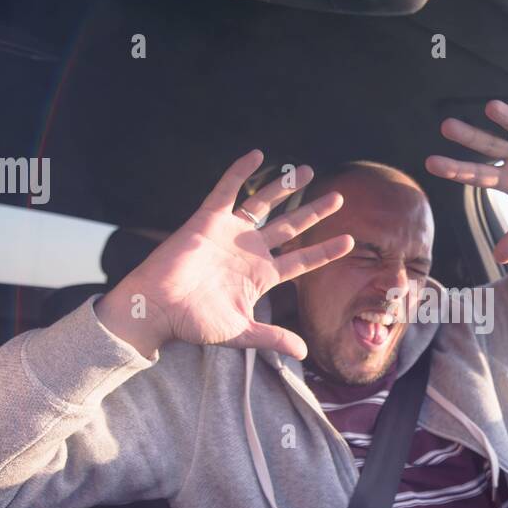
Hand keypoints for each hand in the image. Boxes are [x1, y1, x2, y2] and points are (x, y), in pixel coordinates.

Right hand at [95, 150, 352, 358]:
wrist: (158, 308)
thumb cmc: (195, 323)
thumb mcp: (241, 332)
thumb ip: (272, 337)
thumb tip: (303, 353)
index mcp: (260, 276)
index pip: (301, 261)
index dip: (325, 251)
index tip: (349, 240)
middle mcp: (249, 251)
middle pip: (290, 227)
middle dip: (314, 212)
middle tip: (338, 197)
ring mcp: (230, 233)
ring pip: (264, 204)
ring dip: (285, 187)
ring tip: (307, 170)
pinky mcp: (208, 219)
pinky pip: (226, 190)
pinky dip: (240, 172)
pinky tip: (257, 154)